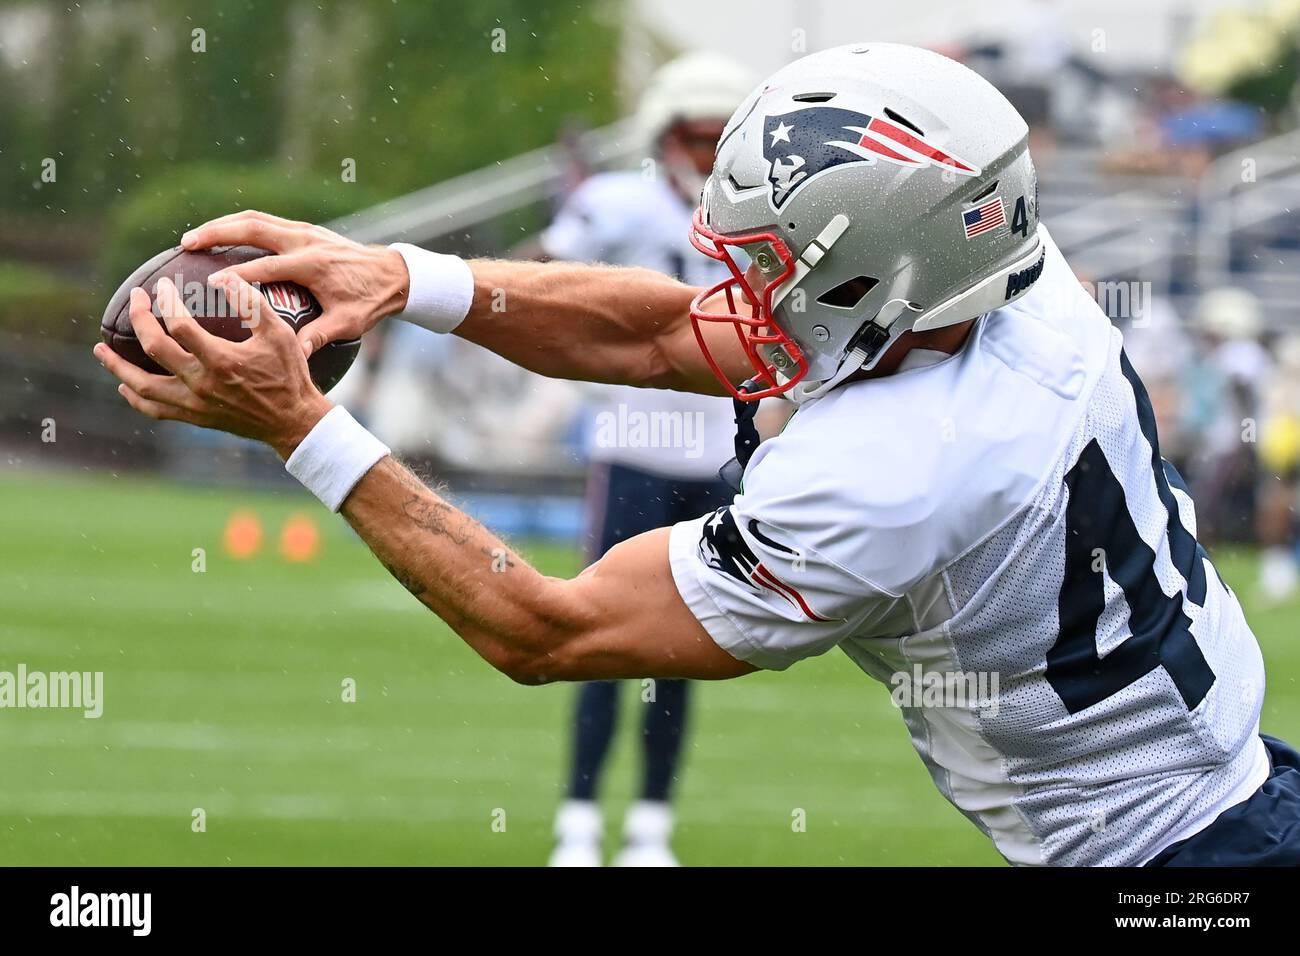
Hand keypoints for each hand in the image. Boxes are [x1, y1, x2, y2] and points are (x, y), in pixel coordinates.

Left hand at [92, 275, 333, 458]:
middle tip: (136, 300)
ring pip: (143, 386)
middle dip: (140, 319)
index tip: (166, 285)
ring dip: (118, 368)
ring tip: (102, 351)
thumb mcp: (280, 333)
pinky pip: (155, 409)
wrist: (293, 421)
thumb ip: (251, 303)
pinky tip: (125, 386)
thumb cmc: (289, 375)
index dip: (167, 301)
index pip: (179, 325)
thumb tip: (223, 277)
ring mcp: (195, 403)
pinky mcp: (195, 417)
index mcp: (221, 360)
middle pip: (155, 348)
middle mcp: (201, 383)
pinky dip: (135, 398)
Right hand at [180, 210, 410, 356]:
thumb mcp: (347, 324)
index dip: (238, 274)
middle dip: (217, 233)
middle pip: (253, 228)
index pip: (267, 267)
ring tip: (193, 237)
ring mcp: (306, 231)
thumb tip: (291, 358)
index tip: (210, 283)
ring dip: (223, 225)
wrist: (394, 275)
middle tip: (186, 244)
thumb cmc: (370, 302)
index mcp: (313, 265)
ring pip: (256, 219)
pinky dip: (240, 225)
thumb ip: (317, 337)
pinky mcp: (306, 229)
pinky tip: (220, 236)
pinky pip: (266, 221)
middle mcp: (306, 241)